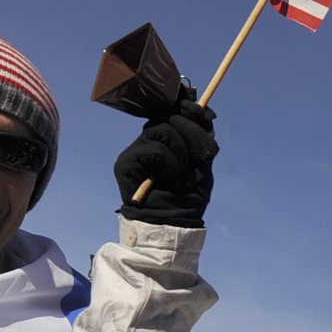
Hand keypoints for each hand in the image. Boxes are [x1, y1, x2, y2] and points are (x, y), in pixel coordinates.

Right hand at [114, 92, 217, 227]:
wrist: (173, 224)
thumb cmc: (188, 197)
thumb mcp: (203, 162)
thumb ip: (202, 136)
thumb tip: (205, 109)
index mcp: (165, 140)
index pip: (172, 111)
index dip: (187, 106)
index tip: (205, 111)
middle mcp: (147, 142)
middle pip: (169, 116)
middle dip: (194, 133)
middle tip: (204, 156)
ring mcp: (135, 151)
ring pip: (163, 129)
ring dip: (182, 151)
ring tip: (182, 172)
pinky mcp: (125, 163)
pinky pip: (155, 149)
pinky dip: (169, 163)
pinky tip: (169, 177)